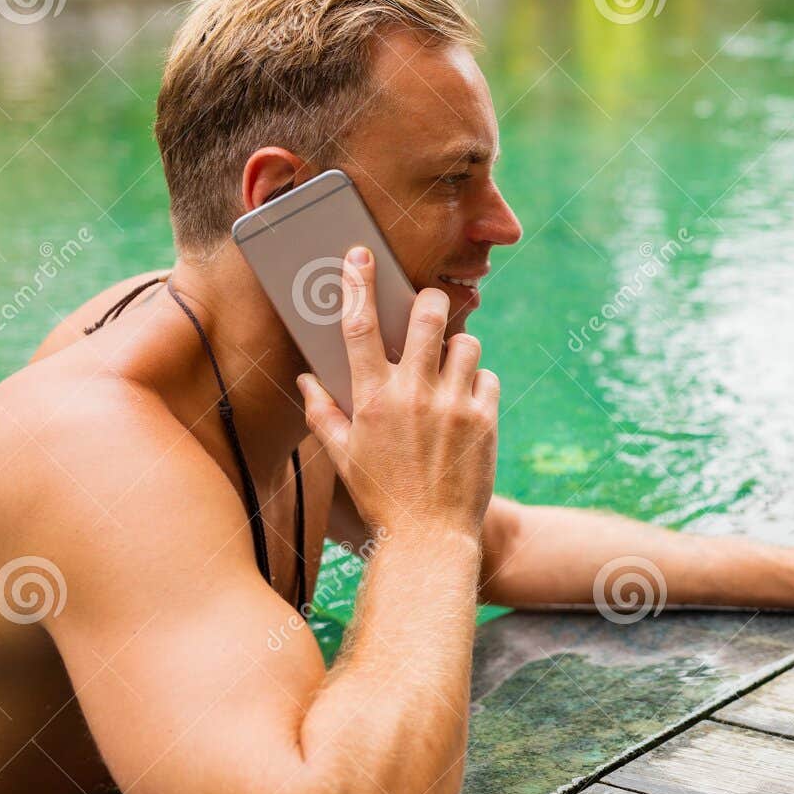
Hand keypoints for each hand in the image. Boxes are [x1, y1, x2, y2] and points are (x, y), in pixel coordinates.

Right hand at [299, 245, 498, 539]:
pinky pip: (487, 377)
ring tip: (447, 366)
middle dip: (428, 301)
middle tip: (426, 307)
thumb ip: (322, 413)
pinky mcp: (485, 420)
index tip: (360, 256)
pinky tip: (465, 401)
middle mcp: (414, 395)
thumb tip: (306, 378)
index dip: (358, 284)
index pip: (358, 326)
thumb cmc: (382, 497)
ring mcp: (454, 406)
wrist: (430, 538)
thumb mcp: (342, 457)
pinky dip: (477, 382)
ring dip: (457, 346)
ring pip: (466, 342)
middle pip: (427, 316)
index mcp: (371, 400)